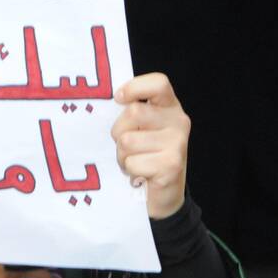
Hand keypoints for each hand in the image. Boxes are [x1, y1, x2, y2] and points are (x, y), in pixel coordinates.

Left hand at [110, 72, 189, 219]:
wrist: (162, 194)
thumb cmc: (143, 155)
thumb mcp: (139, 128)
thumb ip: (129, 113)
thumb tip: (99, 101)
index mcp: (169, 106)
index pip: (158, 83)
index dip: (135, 87)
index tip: (119, 98)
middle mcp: (178, 121)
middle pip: (133, 113)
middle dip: (119, 131)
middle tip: (127, 145)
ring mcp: (177, 143)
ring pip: (128, 141)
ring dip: (122, 155)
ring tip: (135, 161)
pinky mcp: (172, 165)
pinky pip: (132, 162)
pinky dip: (129, 171)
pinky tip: (140, 174)